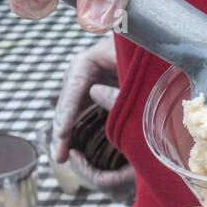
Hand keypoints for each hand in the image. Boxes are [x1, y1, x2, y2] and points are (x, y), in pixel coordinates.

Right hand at [51, 36, 134, 200]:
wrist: (148, 49)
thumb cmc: (143, 56)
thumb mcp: (134, 71)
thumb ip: (119, 84)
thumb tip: (94, 93)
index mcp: (87, 62)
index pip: (72, 88)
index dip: (66, 113)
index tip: (61, 135)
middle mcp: (79, 72)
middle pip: (66, 103)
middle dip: (61, 130)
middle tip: (59, 156)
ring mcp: (82, 84)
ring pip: (69, 110)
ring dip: (65, 133)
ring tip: (62, 157)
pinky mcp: (88, 93)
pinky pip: (77, 113)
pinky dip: (74, 130)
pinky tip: (71, 149)